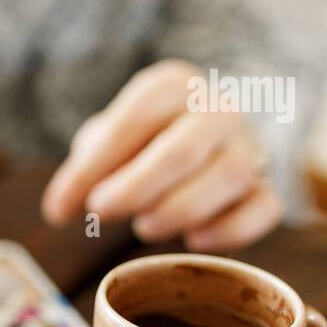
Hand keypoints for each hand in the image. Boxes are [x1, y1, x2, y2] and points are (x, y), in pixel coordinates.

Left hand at [40, 59, 282, 250]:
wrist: (198, 143)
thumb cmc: (140, 145)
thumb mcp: (104, 145)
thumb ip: (82, 172)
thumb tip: (58, 211)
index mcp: (172, 86)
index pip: (136, 119)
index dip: (95, 165)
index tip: (62, 207)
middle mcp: (218, 109)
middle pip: (184, 148)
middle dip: (136, 187)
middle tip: (100, 211)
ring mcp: (249, 146)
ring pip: (231, 175)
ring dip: (181, 209)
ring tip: (145, 227)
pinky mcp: (267, 187)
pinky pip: (264, 208)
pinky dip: (231, 230)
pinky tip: (194, 241)